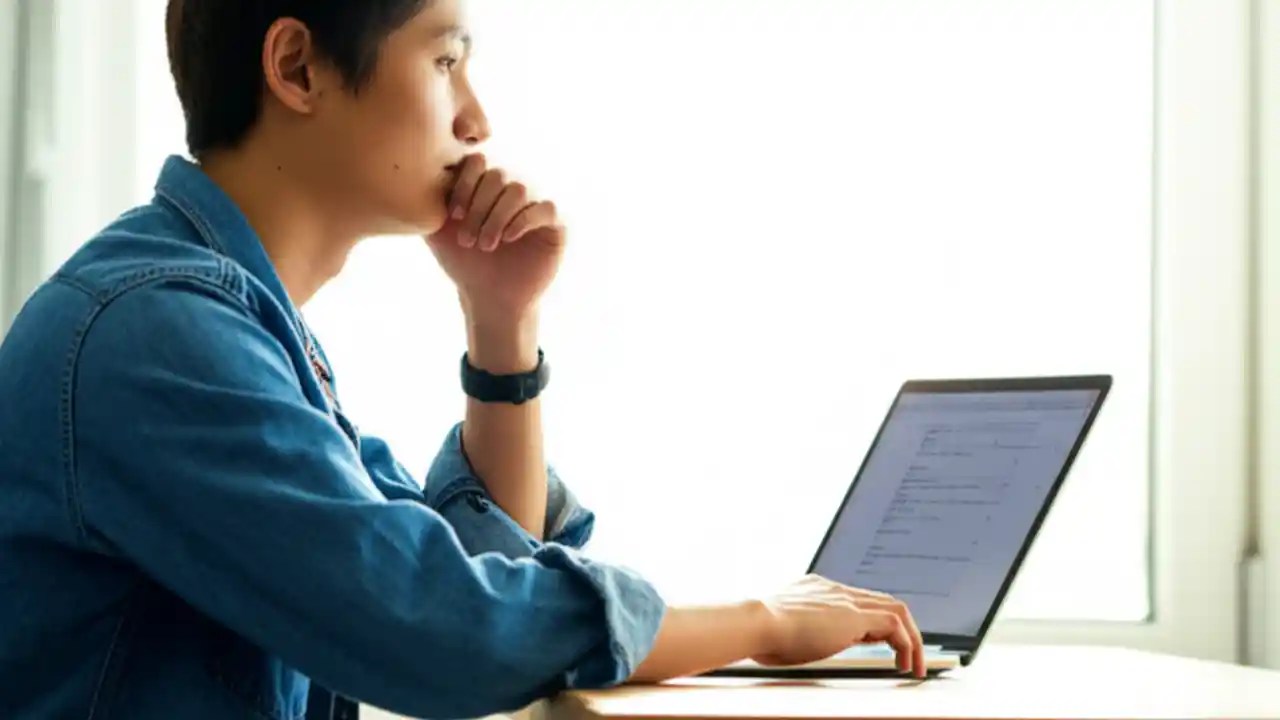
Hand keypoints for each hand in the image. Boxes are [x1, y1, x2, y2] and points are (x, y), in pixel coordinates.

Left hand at [427, 154, 565, 324]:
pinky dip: (522, 221)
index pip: (477, 160)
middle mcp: (513, 187)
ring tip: (485, 245)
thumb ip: (429, 201)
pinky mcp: (556, 222)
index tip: (453, 215)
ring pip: (519, 189)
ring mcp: (536, 203)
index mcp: (486, 183)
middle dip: (478, 207)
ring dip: (496, 218)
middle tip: (467, 240)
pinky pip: (545, 207)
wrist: (490, 297)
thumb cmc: (465, 263)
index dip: (464, 184)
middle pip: (498, 174)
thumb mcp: (439, 230)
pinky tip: (508, 239)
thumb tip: (415, 173)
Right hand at [753, 574, 925, 676]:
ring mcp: (845, 599)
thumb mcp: (785, 630)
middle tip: (907, 655)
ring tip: (913, 664)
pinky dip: (906, 644)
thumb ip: (799, 630)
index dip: (875, 623)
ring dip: (911, 639)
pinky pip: (895, 624)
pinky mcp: (854, 614)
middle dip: (901, 629)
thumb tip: (796, 644)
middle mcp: (835, 589)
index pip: (859, 600)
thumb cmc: (761, 634)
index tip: (882, 644)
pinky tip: (903, 663)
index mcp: (817, 589)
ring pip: (896, 609)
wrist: (757, 623)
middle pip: (882, 600)